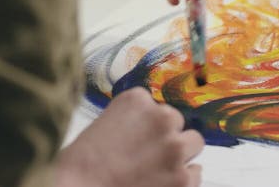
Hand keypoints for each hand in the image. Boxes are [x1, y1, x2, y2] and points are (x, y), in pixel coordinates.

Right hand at [56, 88, 203, 186]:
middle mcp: (161, 118)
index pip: (156, 106)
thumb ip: (131, 120)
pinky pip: (196, 172)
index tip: (137, 137)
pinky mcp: (184, 178)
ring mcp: (175, 148)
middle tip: (148, 155)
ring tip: (158, 169)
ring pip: (194, 143)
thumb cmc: (81, 164)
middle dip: (166, 136)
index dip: (147, 124)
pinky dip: (184, 179)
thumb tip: (146, 130)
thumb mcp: (104, 125)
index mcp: (137, 100)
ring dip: (180, 154)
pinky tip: (162, 183)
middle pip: (177, 121)